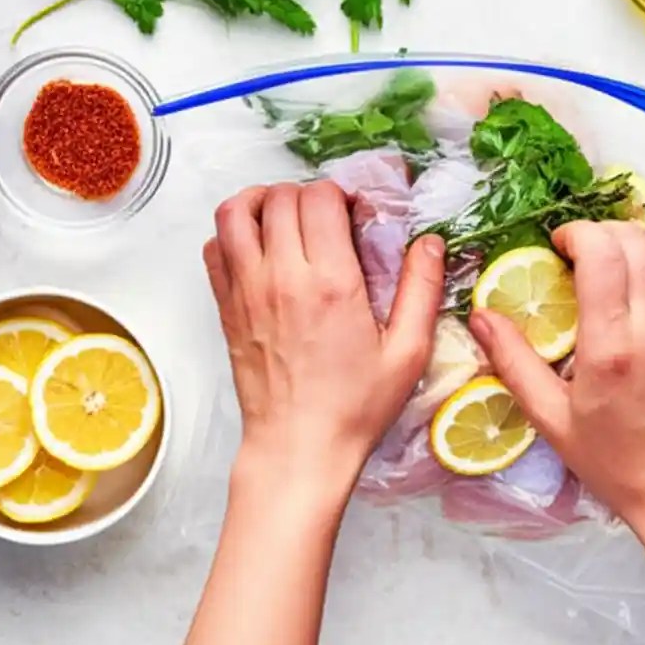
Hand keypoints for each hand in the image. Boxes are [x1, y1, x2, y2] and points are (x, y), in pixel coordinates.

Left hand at [203, 183, 445, 491]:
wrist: (298, 449)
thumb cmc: (355, 407)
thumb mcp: (407, 353)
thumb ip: (421, 291)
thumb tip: (430, 243)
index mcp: (332, 283)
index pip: (320, 198)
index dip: (340, 194)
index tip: (354, 215)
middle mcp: (282, 277)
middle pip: (280, 197)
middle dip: (306, 194)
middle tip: (326, 219)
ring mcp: (246, 291)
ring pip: (236, 211)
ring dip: (262, 201)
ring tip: (286, 218)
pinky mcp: (226, 308)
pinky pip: (214, 247)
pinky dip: (233, 234)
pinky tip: (260, 250)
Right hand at [468, 221, 644, 532]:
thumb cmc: (618, 465)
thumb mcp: (552, 421)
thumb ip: (514, 362)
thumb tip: (481, 317)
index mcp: (612, 348)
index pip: (602, 254)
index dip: (576, 234)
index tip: (555, 246)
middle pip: (633, 240)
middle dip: (598, 230)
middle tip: (573, 251)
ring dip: (629, 236)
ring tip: (603, 256)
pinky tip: (634, 274)